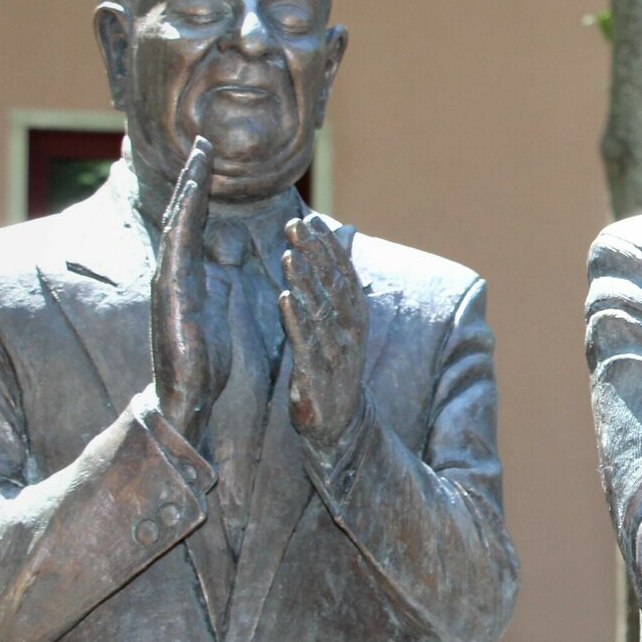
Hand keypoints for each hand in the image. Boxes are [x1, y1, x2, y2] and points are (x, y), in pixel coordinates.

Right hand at [151, 139, 230, 444]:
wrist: (184, 397)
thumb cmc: (203, 357)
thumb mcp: (220, 307)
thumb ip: (226, 277)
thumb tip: (233, 254)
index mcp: (187, 272)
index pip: (193, 220)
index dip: (200, 186)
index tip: (209, 153)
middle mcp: (172, 270)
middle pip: (180, 212)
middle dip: (191, 176)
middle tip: (201, 139)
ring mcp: (167, 280)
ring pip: (176, 224)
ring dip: (187, 189)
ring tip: (198, 157)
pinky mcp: (169, 295)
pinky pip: (177, 249)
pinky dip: (184, 220)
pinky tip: (192, 197)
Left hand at [280, 214, 368, 457]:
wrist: (340, 421)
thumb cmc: (334, 362)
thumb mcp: (341, 318)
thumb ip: (338, 278)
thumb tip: (344, 234)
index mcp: (355, 315)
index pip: (343, 273)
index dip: (328, 247)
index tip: (310, 220)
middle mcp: (350, 330)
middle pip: (334, 286)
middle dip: (315, 255)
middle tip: (295, 226)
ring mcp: (336, 353)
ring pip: (321, 311)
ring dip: (306, 282)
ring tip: (290, 255)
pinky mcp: (317, 374)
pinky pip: (307, 343)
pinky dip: (297, 320)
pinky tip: (285, 298)